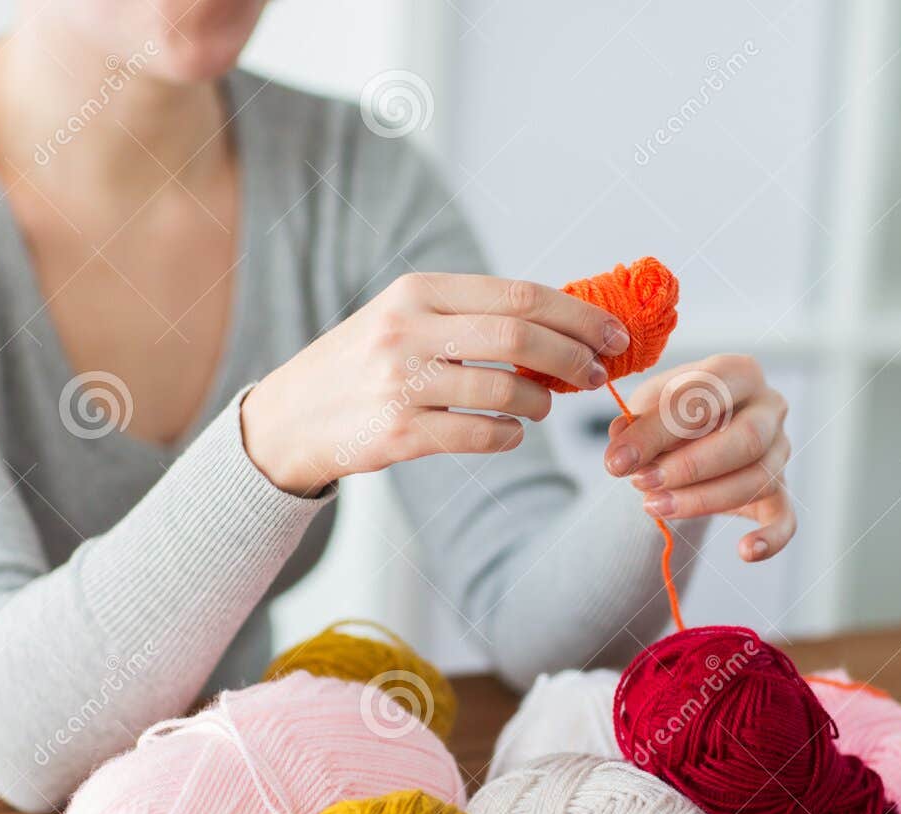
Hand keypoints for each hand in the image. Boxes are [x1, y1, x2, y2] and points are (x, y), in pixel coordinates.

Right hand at [240, 273, 629, 495]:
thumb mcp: (405, 318)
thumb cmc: (363, 365)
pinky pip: (480, 435)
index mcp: (417, 291)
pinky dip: (508, 435)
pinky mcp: (398, 434)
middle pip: (519, 337)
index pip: (518, 295)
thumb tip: (563, 322)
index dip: (576, 316)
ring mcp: (401, 383)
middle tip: (596, 374)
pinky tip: (509, 432)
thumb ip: (471, 315)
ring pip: (504, 391)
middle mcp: (407, 330)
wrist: (289, 418)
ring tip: (543, 406)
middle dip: (572, 357)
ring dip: (541, 403)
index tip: (611, 334)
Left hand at [604, 354, 795, 561]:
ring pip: (757, 480)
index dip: (660, 430)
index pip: (706, 395)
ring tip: (655, 507)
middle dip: (689, 467)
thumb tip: (621, 443)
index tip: (619, 460)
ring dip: (703, 500)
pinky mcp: (781, 493)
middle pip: (745, 439)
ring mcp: (780, 451)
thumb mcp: (648, 407)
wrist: (694, 435)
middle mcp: (769, 407)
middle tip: (641, 483)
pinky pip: (786, 520)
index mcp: (738, 373)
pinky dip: (770, 539)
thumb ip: (635, 422)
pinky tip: (745, 551)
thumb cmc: (673, 415)